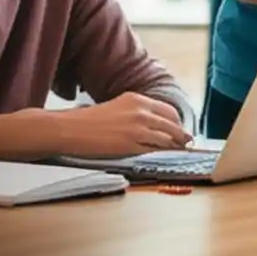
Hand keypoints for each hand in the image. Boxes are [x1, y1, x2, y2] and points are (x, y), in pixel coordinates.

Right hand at [53, 92, 191, 157]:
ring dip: (175, 145)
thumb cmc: (89, 121)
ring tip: (179, 150)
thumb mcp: (117, 107)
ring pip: (167, 137)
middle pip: (172, 123)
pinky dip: (163, 152)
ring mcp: (137, 127)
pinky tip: (165, 155)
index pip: (168, 111)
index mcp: (137, 99)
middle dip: (181, 134)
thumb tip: (154, 124)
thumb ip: (137, 112)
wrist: (70, 128)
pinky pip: (154, 149)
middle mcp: (141, 110)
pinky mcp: (131, 143)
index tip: (180, 129)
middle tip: (186, 142)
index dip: (177, 122)